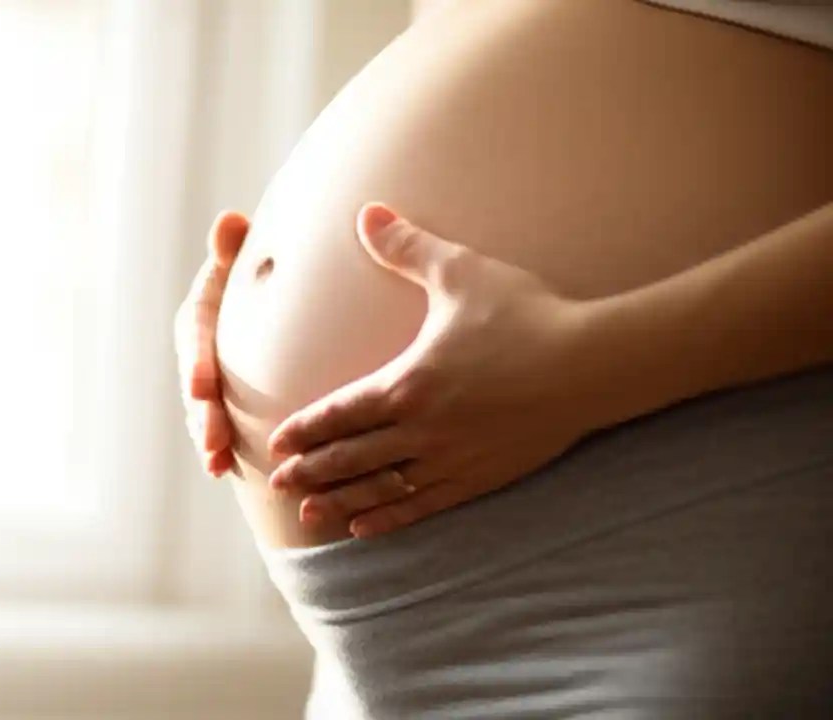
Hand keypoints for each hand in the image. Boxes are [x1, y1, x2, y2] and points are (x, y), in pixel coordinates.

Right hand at [175, 210, 249, 476]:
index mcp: (204, 309)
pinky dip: (221, 448)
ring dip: (208, 438)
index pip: (195, 335)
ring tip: (217, 464)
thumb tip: (230, 221)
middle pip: (196, 382)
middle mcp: (202, 345)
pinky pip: (221, 425)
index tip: (204, 388)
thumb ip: (238, 248)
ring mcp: (213, 376)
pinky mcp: (230, 399)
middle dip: (202, 414)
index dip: (197, 362)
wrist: (287, 298)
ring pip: (204, 410)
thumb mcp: (252, 257)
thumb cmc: (269, 268)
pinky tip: (226, 471)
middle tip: (213, 440)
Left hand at [267, 203, 596, 536]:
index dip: (305, 429)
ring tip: (308, 513)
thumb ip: (407, 248)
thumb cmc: (527, 314)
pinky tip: (368, 528)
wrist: (593, 364)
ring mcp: (452, 458)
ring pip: (382, 487)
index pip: (340, 413)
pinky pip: (425, 504)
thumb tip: (367, 213)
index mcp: (408, 384)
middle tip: (276, 483)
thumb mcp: (461, 272)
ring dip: (341, 500)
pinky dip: (391, 517)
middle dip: (309, 470)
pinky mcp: (482, 476)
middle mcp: (422, 429)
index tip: (276, 441)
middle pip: (351, 456)